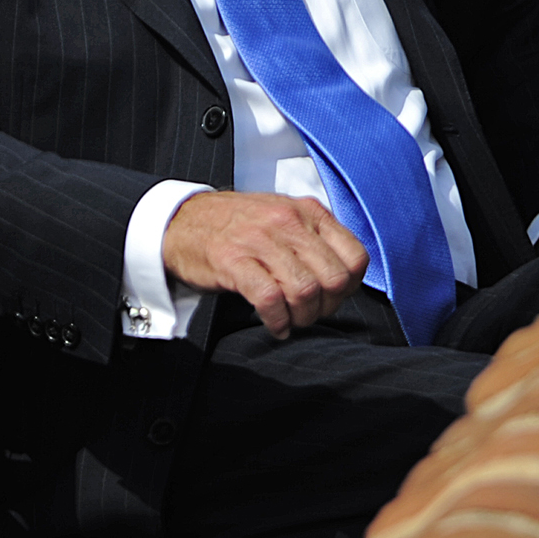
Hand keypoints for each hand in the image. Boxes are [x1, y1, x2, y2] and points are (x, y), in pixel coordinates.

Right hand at [160, 192, 368, 338]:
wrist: (183, 220)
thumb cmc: (238, 225)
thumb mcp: (285, 217)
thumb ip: (315, 238)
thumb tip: (344, 278)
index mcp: (307, 212)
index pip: (356, 256)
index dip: (350, 287)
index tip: (332, 297)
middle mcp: (288, 222)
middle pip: (334, 279)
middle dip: (327, 307)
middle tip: (309, 314)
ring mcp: (261, 240)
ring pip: (305, 291)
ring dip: (302, 318)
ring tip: (291, 320)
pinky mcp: (234, 261)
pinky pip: (270, 299)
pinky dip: (277, 321)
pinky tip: (274, 325)